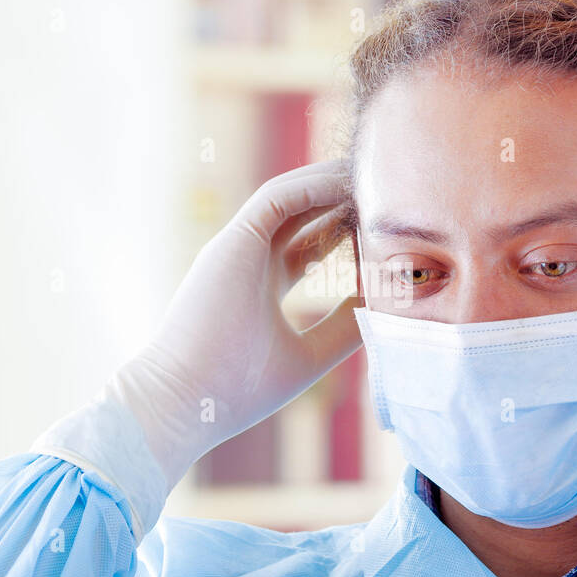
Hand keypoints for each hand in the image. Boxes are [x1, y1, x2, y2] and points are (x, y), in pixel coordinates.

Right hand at [106, 159, 362, 488]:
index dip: (346, 234)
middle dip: (344, 199)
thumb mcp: (309, 354)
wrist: (188, 402)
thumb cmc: (239, 389)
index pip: (309, 246)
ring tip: (376, 174)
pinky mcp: (233, 240)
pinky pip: (279, 197)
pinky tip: (349, 182)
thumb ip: (345, 326)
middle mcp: (248, 259)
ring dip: (333, 183)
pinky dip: (315, 185)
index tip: (385, 230)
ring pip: (292, 196)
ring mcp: (238, 246)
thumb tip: (387, 303)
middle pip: (303, 214)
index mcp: (261, 286)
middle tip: (389, 191)